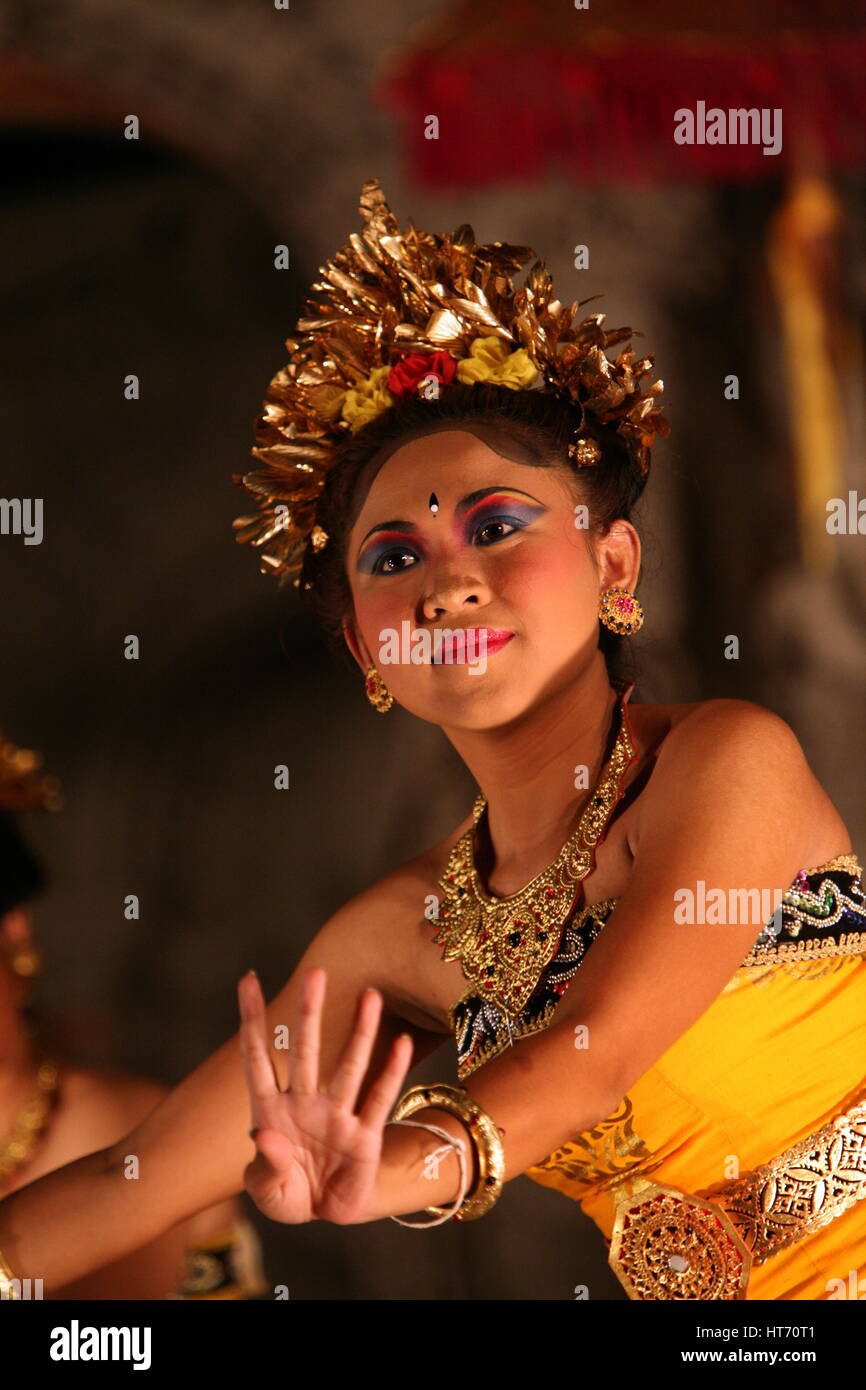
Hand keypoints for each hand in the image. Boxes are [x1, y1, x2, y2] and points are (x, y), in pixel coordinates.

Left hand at [237, 966, 413, 1224]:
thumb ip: (265, 1168)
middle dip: (309, 1012)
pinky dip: (389, 1072)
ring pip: (348, 1067)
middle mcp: (304, 1102)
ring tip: (370, 996)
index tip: (248, 979)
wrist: (326, 1216)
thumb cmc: (289, 1194)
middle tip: (315, 972)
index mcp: (270, 1111)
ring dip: (360, 1032)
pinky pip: (378, 1099)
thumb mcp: (268, 1193)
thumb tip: (264, 1136)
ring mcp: (336, 1116)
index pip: (257, 1056)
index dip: (252, 1019)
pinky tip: (400, 1043)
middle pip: (305, 1050)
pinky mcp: (364, 1136)